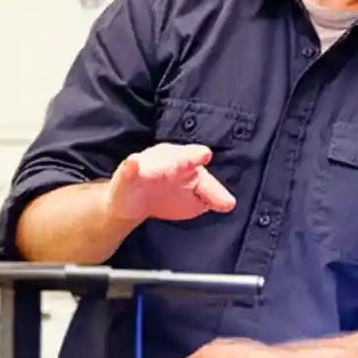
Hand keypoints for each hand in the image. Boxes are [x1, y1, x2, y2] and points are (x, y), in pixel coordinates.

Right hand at [105, 143, 236, 224]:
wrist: (133, 202)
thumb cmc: (167, 191)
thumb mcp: (193, 195)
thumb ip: (212, 195)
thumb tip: (229, 204)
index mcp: (185, 162)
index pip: (194, 159)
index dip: (198, 156)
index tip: (205, 154)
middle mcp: (167, 159)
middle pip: (178, 157)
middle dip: (187, 156)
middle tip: (201, 154)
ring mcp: (146, 166)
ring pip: (152, 162)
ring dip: (158, 162)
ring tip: (157, 158)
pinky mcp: (127, 177)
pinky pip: (129, 170)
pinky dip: (131, 166)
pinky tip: (132, 163)